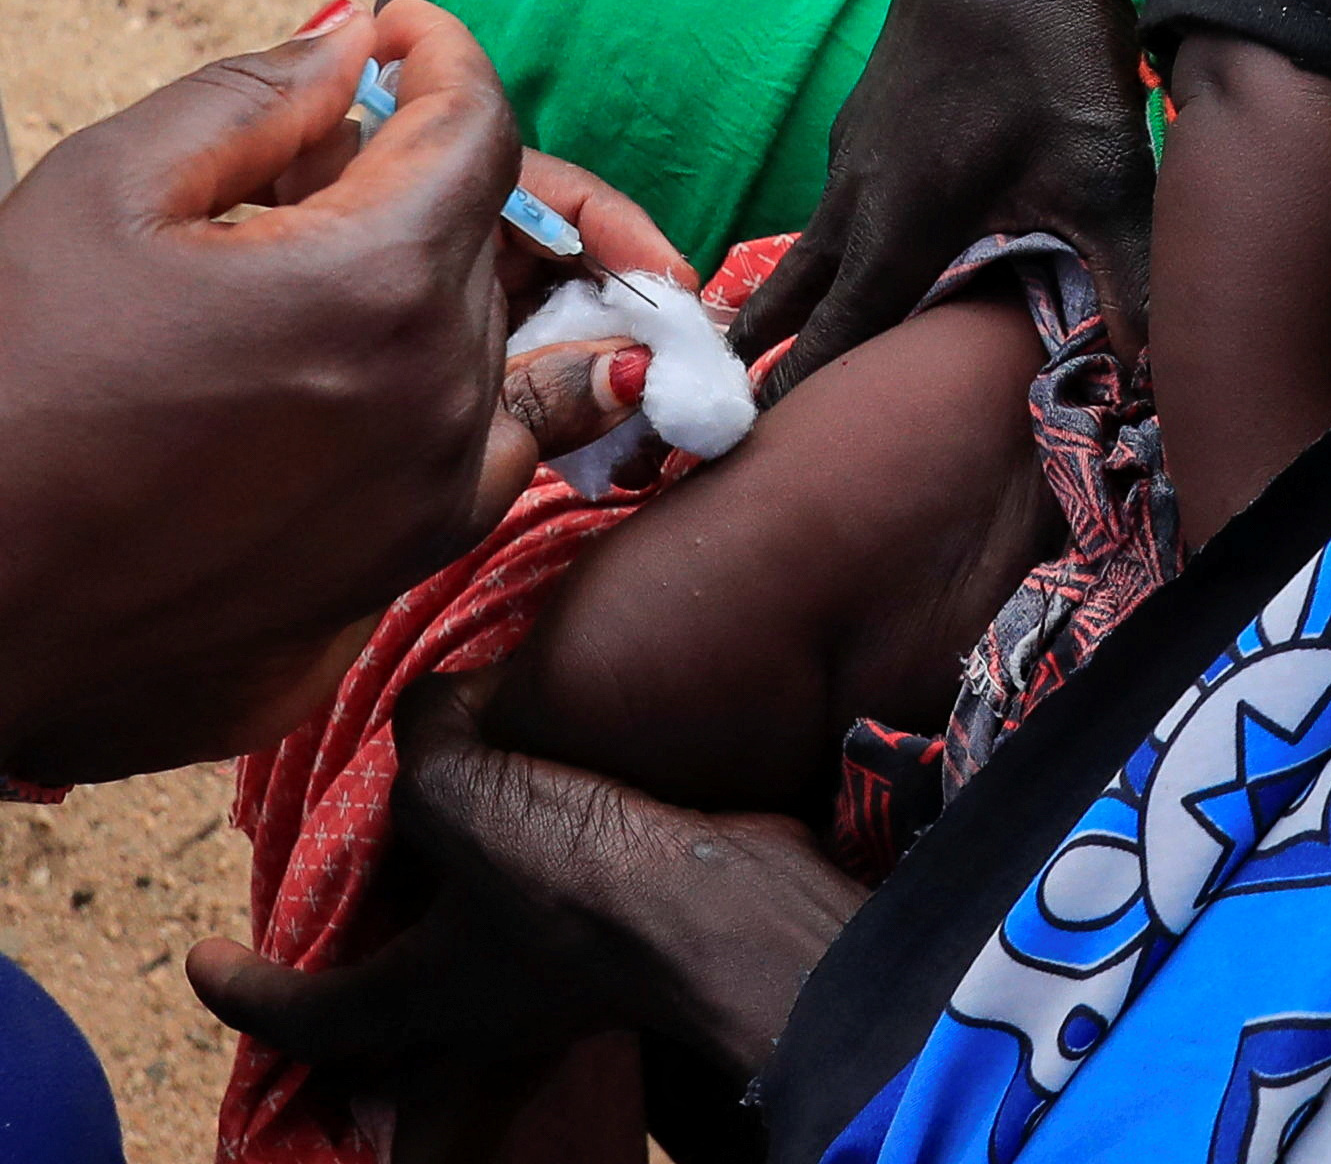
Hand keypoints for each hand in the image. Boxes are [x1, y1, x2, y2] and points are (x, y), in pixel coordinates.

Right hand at [0, 0, 654, 782]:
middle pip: (490, 231)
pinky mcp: (414, 554)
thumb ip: (257, 97)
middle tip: (323, 146)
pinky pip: (496, 438)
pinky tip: (385, 357)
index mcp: (380, 284)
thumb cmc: (6, 385)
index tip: (400, 38)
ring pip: (494, 328)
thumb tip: (360, 45)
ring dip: (440, 271)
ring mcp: (440, 485)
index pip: (482, 132)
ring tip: (322, 253)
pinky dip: (465, 380)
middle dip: (425, 167)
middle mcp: (443, 390)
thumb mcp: (106, 191)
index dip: (444, 62)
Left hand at [186, 672, 861, 1093]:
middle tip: (320, 951)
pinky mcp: (616, 938)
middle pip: (388, 1028)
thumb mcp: (464, 788)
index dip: (242, 989)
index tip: (201, 961)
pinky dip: (519, 889)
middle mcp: (480, 1006)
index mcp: (418, 996)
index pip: (303, 1012)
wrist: (723, 906)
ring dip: (439, 937)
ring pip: (468, 978)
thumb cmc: (576, 875)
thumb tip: (435, 708)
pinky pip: (540, 927)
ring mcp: (553, 983)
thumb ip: (426, 740)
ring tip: (431, 867)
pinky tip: (538, 827)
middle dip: (346, 999)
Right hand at [733, 0, 1225, 399]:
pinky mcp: (875, 116)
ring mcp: (857, 149)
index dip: (792, 406)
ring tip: (749, 357)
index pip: (832, 343)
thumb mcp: (1104, 172)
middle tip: (697, 430)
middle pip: (797, 301)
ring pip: (813, 247)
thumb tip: (1159, 380)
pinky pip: (837, 202)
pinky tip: (838, 260)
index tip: (733, 464)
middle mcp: (857, 193)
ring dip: (787, 304)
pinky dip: (825, 246)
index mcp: (897, 224)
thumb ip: (1130, 278)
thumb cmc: (1056, 50)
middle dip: (757, 366)